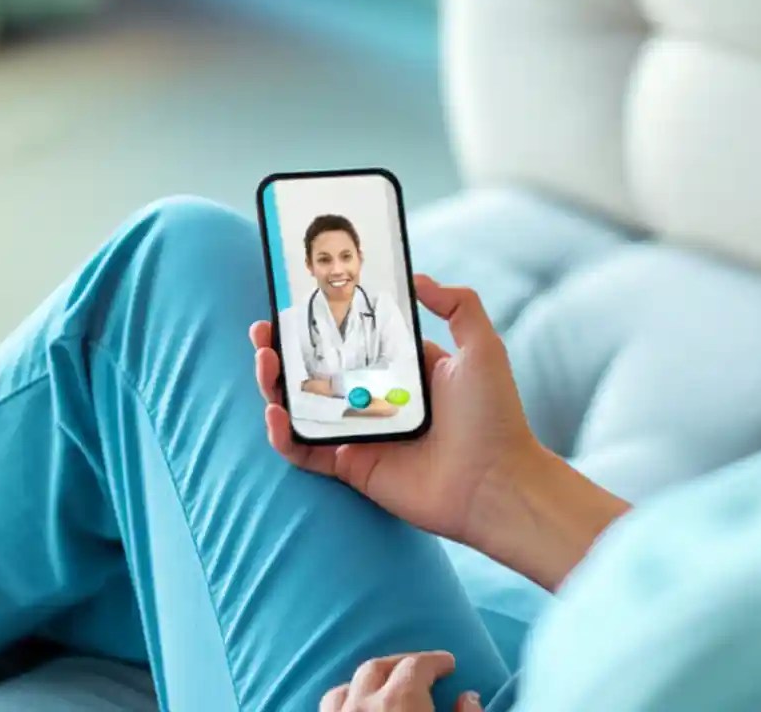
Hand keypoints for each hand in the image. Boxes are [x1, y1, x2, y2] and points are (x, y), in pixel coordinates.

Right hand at [251, 275, 542, 545]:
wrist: (496, 482)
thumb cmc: (493, 416)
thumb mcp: (482, 346)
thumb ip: (458, 305)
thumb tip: (419, 278)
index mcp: (404, 369)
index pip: (354, 339)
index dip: (324, 321)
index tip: (297, 301)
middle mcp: (378, 398)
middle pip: (318, 369)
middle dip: (285, 348)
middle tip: (264, 329)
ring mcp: (362, 432)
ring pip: (303, 405)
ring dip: (275, 383)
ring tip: (264, 358)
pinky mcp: (352, 466)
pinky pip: (305, 450)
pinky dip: (283, 434)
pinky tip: (276, 411)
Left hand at [317, 651, 482, 711]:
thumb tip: (467, 698)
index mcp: (399, 702)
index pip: (417, 665)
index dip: (435, 661)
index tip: (448, 664)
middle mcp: (362, 707)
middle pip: (376, 668)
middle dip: (399, 663)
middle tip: (418, 670)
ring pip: (341, 691)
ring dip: (362, 684)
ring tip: (379, 690)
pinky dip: (343, 706)